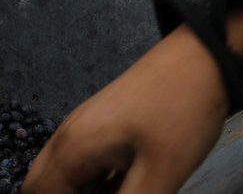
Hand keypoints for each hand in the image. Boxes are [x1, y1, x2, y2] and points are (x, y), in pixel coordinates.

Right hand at [22, 25, 228, 192]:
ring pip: (62, 174)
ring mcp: (83, 128)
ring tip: (126, 190)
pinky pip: (83, 164)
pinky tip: (126, 186)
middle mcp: (68, 136)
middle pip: (41, 185)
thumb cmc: (179, 115)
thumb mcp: (159, 175)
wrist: (201, 60)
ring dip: (82, 192)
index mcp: (72, 149)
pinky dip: (95, 184)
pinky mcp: (101, 126)